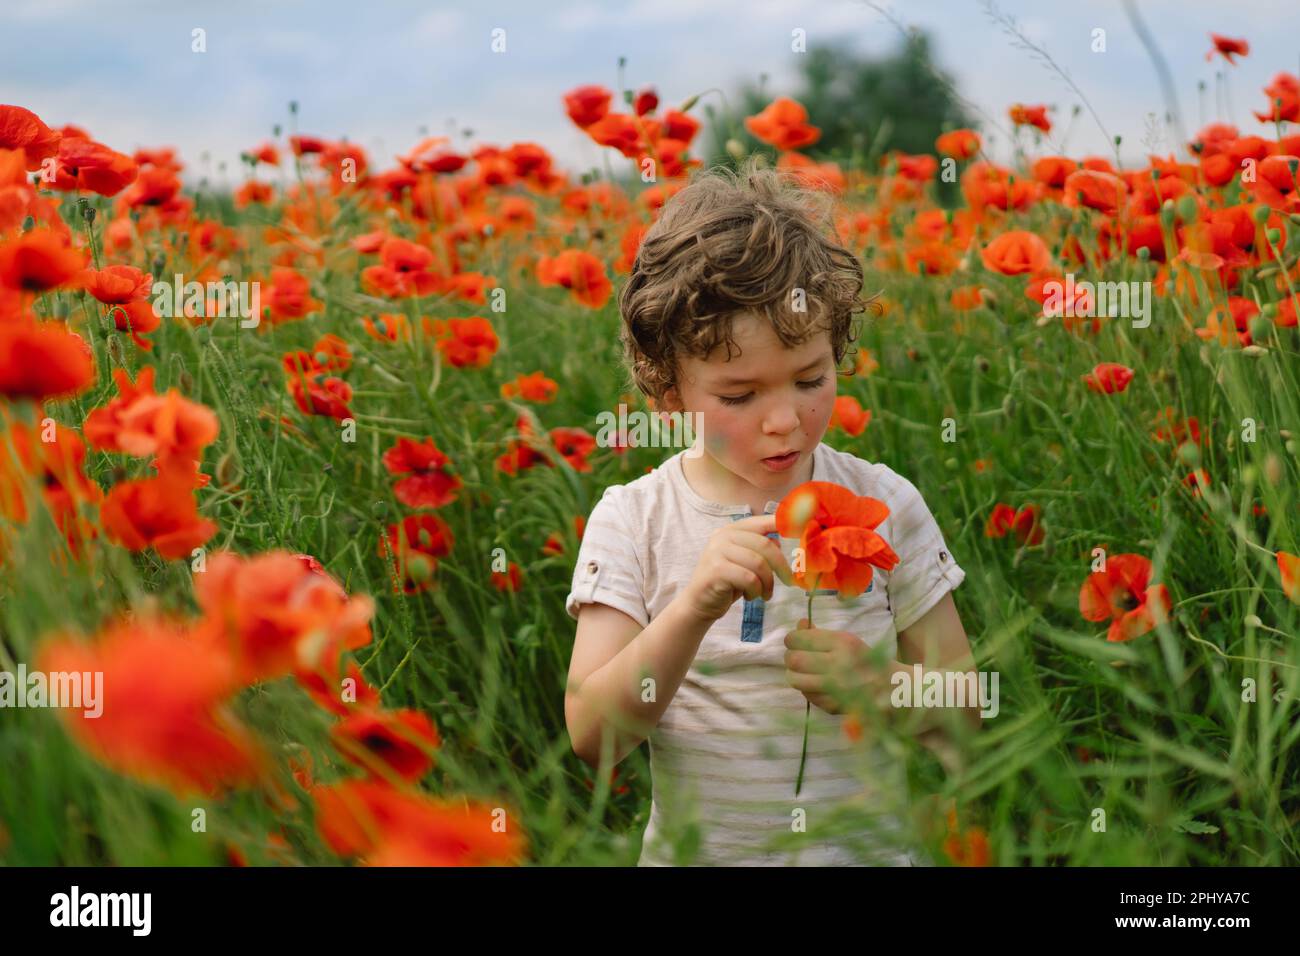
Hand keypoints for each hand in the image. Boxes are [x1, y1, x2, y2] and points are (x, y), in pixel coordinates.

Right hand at [680, 514, 793, 623]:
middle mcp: (723, 535)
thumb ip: (760, 549)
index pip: (763, 521)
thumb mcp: (746, 563)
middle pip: (765, 545)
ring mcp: (717, 551)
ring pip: (759, 563)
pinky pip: (749, 578)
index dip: (785, 522)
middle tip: (789, 581)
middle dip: (781, 566)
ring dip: (768, 582)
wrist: (699, 603)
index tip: (805, 526)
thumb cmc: (727, 582)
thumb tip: (780, 540)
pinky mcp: (716, 570)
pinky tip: (751, 596)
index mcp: (732, 529)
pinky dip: (756, 590)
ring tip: (764, 594)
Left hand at [783, 618, 897, 714]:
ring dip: (795, 674)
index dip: (792, 639)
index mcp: (842, 643)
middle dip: (790, 657)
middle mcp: (838, 664)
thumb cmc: (865, 660)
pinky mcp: (833, 705)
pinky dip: (807, 689)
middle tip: (796, 657)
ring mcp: (836, 688)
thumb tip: (800, 624)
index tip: (795, 641)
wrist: (891, 688)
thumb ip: (820, 633)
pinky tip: (817, 684)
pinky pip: (807, 695)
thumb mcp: (846, 640)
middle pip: (794, 660)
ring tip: (803, 672)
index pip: (798, 639)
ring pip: (795, 679)